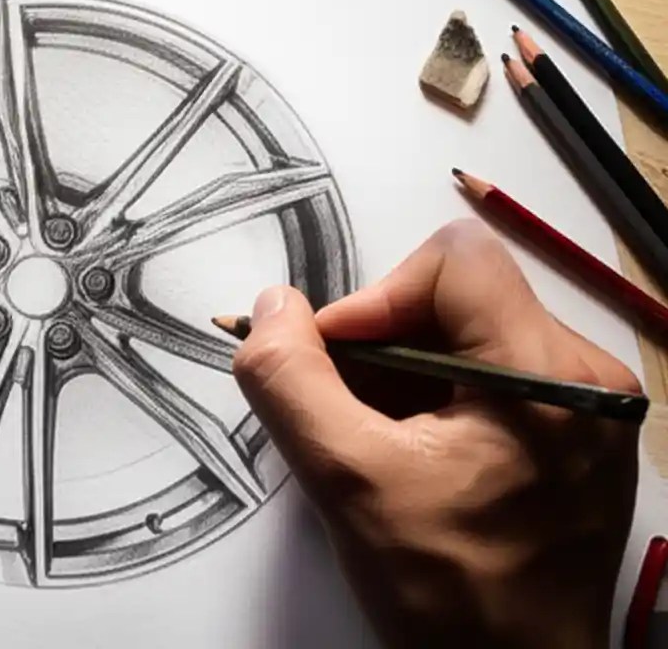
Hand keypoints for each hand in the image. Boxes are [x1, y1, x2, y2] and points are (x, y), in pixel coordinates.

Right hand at [231, 219, 639, 648]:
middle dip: (380, 347)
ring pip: (466, 338)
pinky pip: (487, 378)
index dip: (374, 298)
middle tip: (341, 414)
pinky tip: (407, 458)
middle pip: (458, 298)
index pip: (454, 260)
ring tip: (375, 447)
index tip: (332, 362)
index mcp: (548, 375)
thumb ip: (291, 381)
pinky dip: (430, 403)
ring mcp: (585, 408)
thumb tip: (271, 305)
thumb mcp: (346, 481)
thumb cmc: (448, 595)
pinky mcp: (572, 436)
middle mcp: (583, 377)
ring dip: (398, 379)